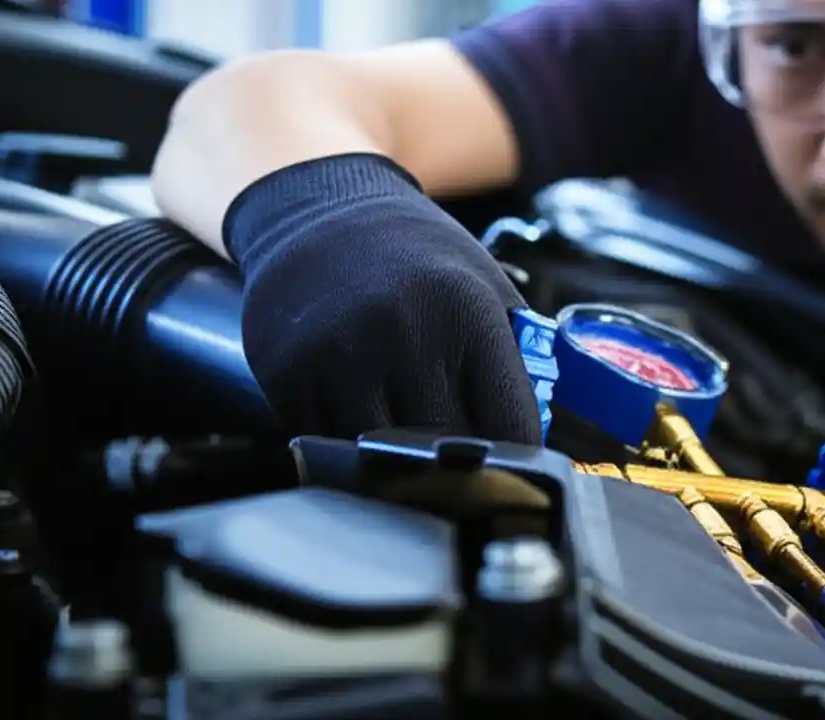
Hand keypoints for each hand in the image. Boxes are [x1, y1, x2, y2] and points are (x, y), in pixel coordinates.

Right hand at [224, 153, 541, 443]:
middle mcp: (401, 332)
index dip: (519, 453)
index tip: (516, 464)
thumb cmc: (414, 257)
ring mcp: (338, 357)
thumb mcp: (484, 284)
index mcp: (464, 309)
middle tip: (460, 458)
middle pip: (448, 448)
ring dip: (400, 463)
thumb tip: (537, 441)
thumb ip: (516, 358)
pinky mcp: (287, 377)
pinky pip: (327, 448)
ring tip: (407, 440)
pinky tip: (357, 418)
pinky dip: (347, 449)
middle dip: (460, 462)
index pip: (510, 424)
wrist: (316, 213)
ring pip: (385, 459)